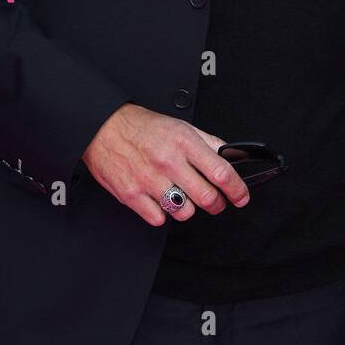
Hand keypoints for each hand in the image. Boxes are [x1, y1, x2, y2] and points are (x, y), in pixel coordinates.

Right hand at [81, 103, 250, 226]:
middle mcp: (168, 162)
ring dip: (189, 208)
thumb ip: (207, 142)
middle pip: (206, 198)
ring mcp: (149, 180)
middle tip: (216, 202)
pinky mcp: (132, 195)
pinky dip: (163, 213)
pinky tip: (161, 199)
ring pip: (184, 212)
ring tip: (184, 197)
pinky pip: (158, 218)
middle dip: (217, 204)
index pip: (221, 172)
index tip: (241, 196)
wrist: (104, 128)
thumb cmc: (143, 127)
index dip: (236, 189)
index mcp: (184, 143)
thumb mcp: (181, 126)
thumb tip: (229, 156)